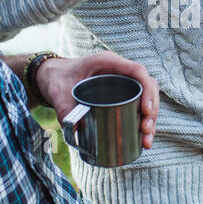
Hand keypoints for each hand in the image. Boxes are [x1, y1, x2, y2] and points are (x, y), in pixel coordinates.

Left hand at [35, 51, 159, 149]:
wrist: (51, 77)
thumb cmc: (56, 78)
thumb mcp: (57, 91)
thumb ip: (63, 108)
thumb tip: (77, 130)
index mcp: (107, 62)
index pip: (137, 71)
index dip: (147, 90)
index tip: (146, 111)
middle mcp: (119, 71)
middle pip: (147, 87)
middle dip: (151, 110)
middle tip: (146, 131)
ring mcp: (121, 82)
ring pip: (145, 97)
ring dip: (150, 119)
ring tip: (146, 141)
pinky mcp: (119, 94)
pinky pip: (137, 105)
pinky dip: (141, 121)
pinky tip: (142, 138)